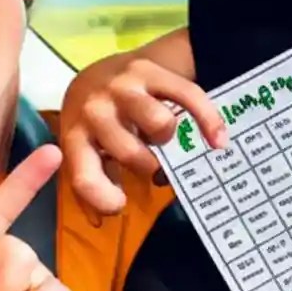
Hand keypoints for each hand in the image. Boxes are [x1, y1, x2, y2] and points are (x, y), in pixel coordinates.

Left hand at [62, 42, 226, 214]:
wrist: (95, 75)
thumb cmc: (92, 125)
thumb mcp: (82, 151)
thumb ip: (94, 181)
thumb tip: (102, 220)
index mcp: (74, 139)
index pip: (84, 178)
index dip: (105, 199)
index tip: (122, 204)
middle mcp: (94, 112)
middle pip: (133, 154)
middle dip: (148, 166)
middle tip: (149, 162)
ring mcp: (122, 88)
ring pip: (161, 124)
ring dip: (167, 137)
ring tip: (160, 137)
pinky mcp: (148, 70)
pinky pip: (188, 96)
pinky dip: (208, 121)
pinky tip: (217, 140)